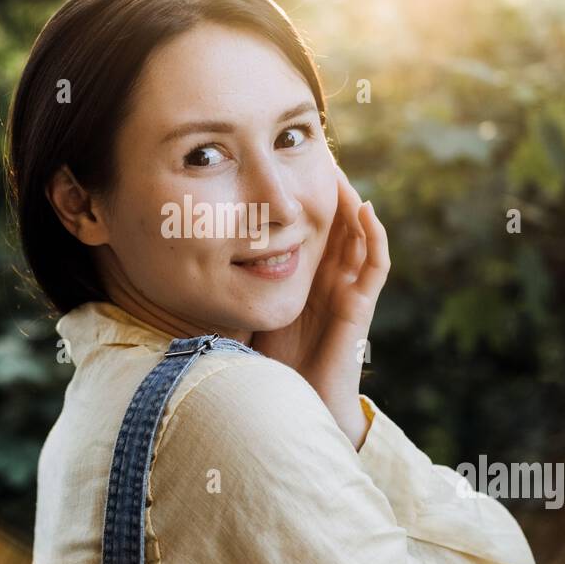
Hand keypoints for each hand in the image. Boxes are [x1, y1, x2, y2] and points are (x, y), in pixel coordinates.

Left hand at [251, 162, 390, 447]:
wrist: (296, 407)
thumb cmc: (270, 368)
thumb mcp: (245, 313)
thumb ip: (231, 286)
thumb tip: (189, 260)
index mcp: (303, 283)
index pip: (309, 231)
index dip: (303, 201)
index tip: (288, 169)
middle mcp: (328, 284)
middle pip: (336, 227)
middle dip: (328, 193)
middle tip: (319, 156)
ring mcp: (347, 293)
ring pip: (358, 238)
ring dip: (352, 205)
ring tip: (341, 173)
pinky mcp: (359, 308)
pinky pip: (374, 265)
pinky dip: (374, 236)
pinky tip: (365, 209)